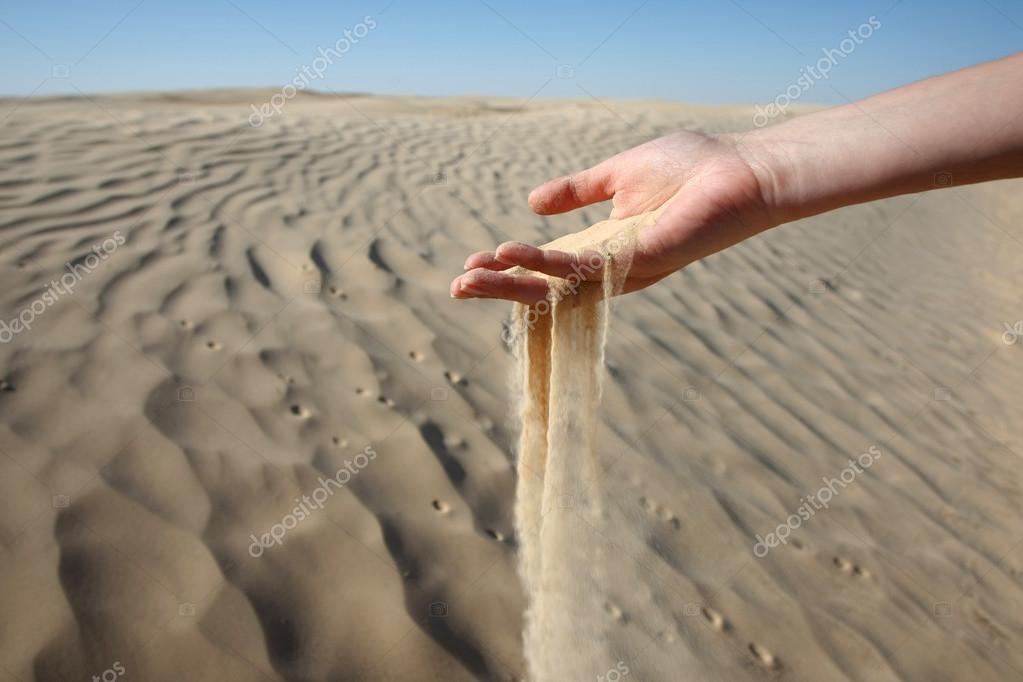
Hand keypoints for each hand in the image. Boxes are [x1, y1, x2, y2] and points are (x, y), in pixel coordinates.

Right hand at [450, 131, 777, 304]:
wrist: (743, 169)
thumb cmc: (692, 169)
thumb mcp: (618, 176)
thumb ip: (577, 191)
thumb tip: (532, 202)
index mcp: (603, 247)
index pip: (547, 266)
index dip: (509, 269)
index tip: (470, 265)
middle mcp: (612, 267)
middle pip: (548, 288)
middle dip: (501, 289)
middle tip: (457, 288)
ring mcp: (627, 269)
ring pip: (560, 286)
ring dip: (514, 281)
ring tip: (472, 275)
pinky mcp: (644, 261)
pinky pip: (587, 267)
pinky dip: (547, 263)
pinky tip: (513, 253)